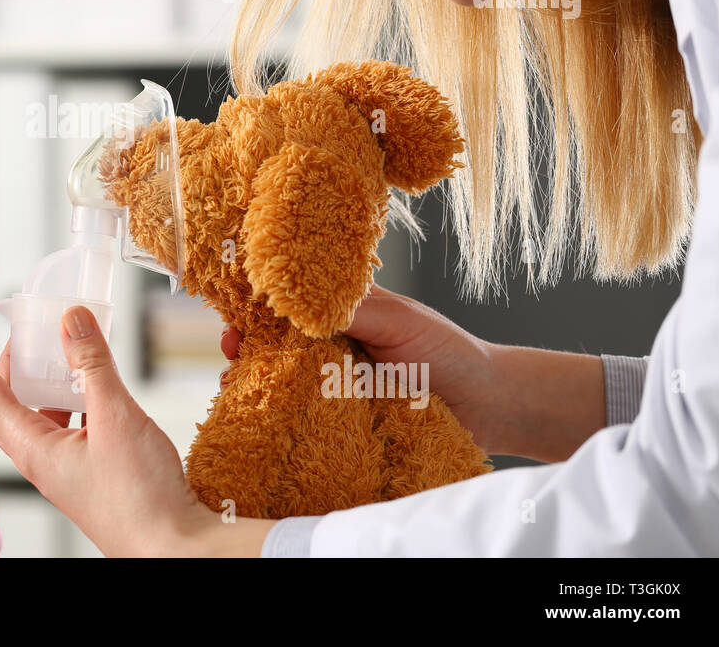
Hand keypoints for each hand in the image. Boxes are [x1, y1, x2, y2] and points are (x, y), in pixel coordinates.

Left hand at [0, 306, 218, 555]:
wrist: (172, 548)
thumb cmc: (141, 497)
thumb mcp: (116, 418)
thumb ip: (92, 365)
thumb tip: (69, 319)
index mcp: (31, 446)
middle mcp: (38, 455)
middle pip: (5, 394)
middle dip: (9, 355)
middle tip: (25, 322)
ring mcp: (62, 463)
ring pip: (39, 407)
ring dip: (47, 373)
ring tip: (68, 344)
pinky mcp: (86, 468)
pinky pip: (67, 421)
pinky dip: (75, 393)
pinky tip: (98, 382)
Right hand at [219, 283, 499, 453]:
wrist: (488, 405)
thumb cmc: (447, 351)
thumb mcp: (398, 318)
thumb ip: (352, 307)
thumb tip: (299, 295)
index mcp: (342, 316)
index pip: (289, 306)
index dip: (257, 307)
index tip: (235, 315)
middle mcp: (333, 349)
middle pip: (275, 344)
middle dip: (244, 345)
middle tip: (230, 351)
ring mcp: (335, 386)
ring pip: (283, 381)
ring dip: (254, 381)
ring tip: (233, 386)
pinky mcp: (342, 422)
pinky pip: (303, 417)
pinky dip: (276, 415)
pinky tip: (257, 417)